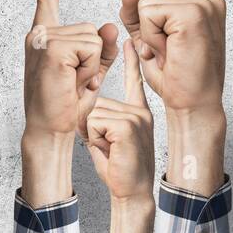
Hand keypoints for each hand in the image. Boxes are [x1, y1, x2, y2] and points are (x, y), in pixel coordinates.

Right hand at [24, 0, 118, 139]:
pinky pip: (91, 48)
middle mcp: (39, 34)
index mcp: (44, 36)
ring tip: (73, 82)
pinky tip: (72, 82)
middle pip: (90, 29)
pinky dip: (89, 69)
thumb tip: (110, 27)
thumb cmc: (66, 104)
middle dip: (94, 58)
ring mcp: (42, 40)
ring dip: (92, 65)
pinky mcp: (51, 49)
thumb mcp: (89, 72)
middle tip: (75, 81)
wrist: (50, 130)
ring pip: (93, 39)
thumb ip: (101, 48)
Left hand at [86, 41, 155, 201]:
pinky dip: (96, 139)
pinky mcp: (128, 126)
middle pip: (98, 103)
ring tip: (110, 149)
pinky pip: (95, 122)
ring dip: (94, 135)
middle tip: (109, 147)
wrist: (133, 191)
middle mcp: (140, 111)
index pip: (133, 82)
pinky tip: (112, 150)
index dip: (131, 62)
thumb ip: (105, 121)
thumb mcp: (111, 139)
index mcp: (139, 112)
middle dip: (93, 127)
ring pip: (94, 114)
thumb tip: (91, 110)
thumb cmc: (121, 168)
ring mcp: (136, 117)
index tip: (129, 41)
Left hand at [118, 0, 225, 114]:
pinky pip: (148, 13)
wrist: (193, 105)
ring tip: (168, 53)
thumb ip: (138, 11)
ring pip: (146, 3)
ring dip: (147, 32)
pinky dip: (150, 36)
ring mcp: (204, 4)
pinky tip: (169, 52)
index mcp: (204, 0)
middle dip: (145, 22)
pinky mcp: (194, 13)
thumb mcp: (151, 39)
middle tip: (166, 50)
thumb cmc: (176, 77)